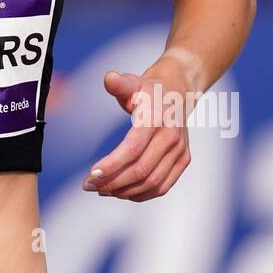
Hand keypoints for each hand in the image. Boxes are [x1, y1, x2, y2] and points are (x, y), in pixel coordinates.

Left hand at [83, 67, 191, 200]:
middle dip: (112, 182)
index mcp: (156, 119)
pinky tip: (121, 191)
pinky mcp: (183, 160)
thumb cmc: (147, 89)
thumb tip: (109, 78)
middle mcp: (171, 137)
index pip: (133, 149)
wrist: (177, 91)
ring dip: (124, 191)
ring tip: (102, 189)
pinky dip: (141, 194)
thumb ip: (118, 83)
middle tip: (89, 185)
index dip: (112, 165)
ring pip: (151, 182)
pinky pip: (162, 186)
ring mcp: (180, 150)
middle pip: (141, 170)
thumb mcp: (132, 82)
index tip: (91, 174)